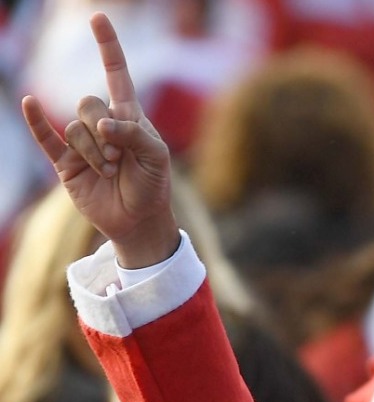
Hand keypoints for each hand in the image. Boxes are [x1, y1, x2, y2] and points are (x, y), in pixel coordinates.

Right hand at [20, 13, 178, 267]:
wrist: (138, 221)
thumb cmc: (153, 186)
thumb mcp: (156, 157)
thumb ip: (135, 134)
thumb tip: (103, 125)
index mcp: (129, 116)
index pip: (116, 74)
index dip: (107, 47)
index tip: (98, 18)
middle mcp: (103, 123)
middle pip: (89, 103)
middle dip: (105, 132)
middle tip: (119, 158)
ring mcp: (82, 141)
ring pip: (75, 127)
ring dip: (94, 151)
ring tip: (109, 171)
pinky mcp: (65, 162)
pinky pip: (47, 137)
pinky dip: (37, 121)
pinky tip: (29, 102)